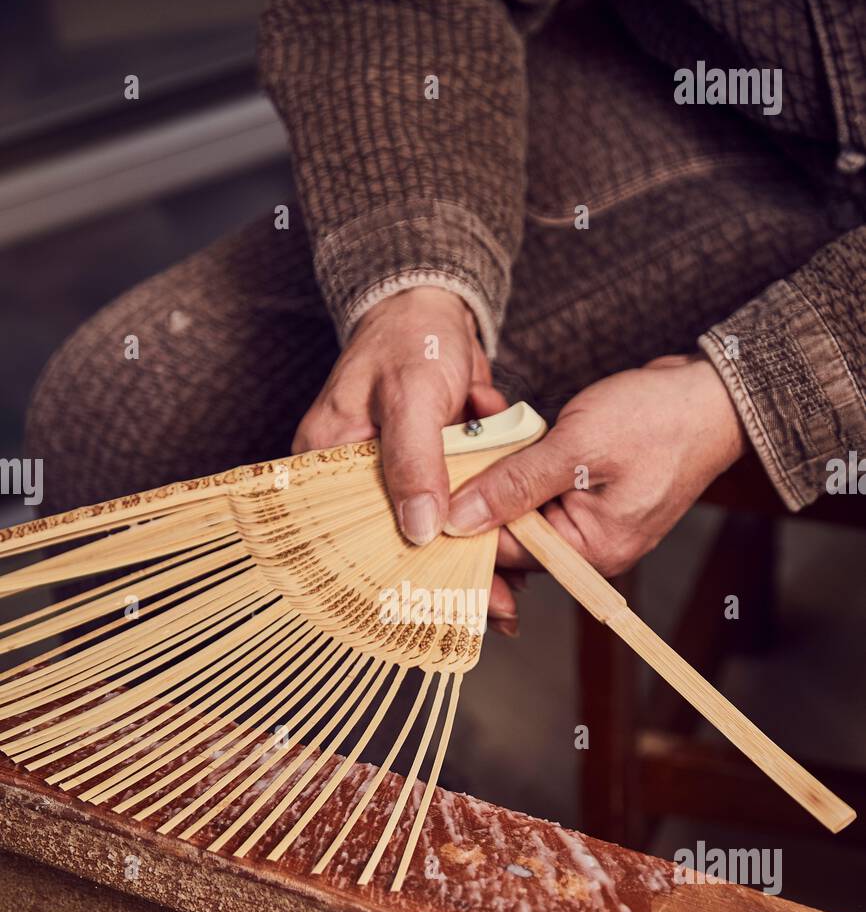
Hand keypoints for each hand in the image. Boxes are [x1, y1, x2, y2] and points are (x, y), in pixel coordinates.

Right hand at [293, 285, 516, 627]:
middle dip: (448, 575)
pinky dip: (486, 515)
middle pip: (397, 543)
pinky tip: (515, 534)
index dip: (392, 578)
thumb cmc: (411, 338)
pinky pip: (456, 505)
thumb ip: (415, 462)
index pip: (350, 537)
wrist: (438, 303)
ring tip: (514, 588)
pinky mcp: (429, 470)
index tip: (437, 608)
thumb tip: (419, 530)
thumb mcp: (413, 397)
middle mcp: (356, 478)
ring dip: (475, 551)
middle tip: (494, 607)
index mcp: (327, 465)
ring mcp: (395, 475)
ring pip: (433, 530)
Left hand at [445, 355, 748, 583]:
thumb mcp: (576, 448)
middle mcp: (590, 546)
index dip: (466, 520)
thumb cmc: (657, 420)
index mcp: (591, 551)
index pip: (507, 552)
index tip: (433, 484)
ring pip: (521, 502)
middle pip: (511, 530)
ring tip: (480, 416)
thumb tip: (459, 521)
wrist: (713, 394)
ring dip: (498, 463)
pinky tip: (503, 419)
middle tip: (456, 439)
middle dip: (480, 486)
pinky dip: (521, 454)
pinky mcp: (591, 493)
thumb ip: (513, 486)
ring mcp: (592, 520)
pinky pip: (541, 483)